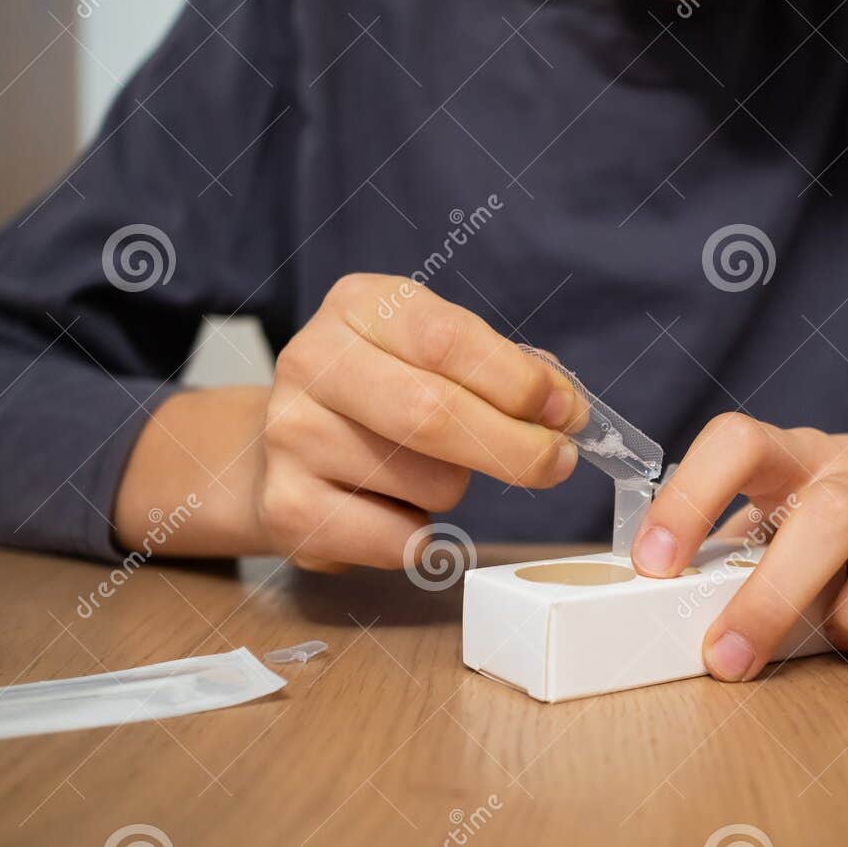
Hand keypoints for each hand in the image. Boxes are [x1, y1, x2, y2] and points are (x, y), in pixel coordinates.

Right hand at [253, 274, 584, 570]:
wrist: (280, 447)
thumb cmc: (384, 396)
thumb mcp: (435, 356)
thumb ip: (503, 372)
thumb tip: (564, 410)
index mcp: (357, 306)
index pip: (447, 340)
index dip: (520, 382)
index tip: (567, 412)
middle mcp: (311, 361)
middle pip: (432, 413)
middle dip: (517, 447)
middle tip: (558, 463)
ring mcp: (291, 436)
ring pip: (429, 483)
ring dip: (457, 490)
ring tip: (426, 474)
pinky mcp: (289, 509)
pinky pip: (400, 540)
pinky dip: (424, 536)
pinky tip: (395, 510)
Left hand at [629, 414, 847, 677]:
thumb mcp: (788, 501)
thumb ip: (736, 549)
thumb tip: (662, 611)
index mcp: (801, 457)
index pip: (738, 443)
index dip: (691, 499)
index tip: (652, 564)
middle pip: (827, 516)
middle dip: (772, 598)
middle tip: (726, 659)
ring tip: (844, 629)